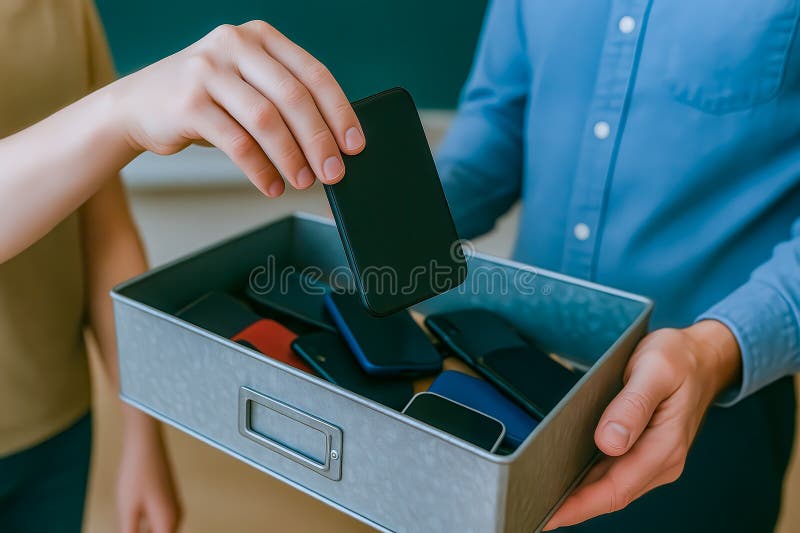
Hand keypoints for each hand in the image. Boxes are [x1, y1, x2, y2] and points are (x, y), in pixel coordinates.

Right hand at [112, 21, 364, 196]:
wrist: (138, 105)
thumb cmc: (206, 100)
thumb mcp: (247, 85)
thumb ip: (284, 101)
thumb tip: (333, 146)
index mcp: (260, 37)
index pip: (314, 74)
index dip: (339, 112)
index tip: (355, 145)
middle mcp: (235, 44)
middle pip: (293, 97)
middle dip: (319, 141)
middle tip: (334, 173)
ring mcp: (208, 70)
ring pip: (266, 120)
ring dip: (291, 157)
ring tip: (303, 181)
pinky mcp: (188, 102)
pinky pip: (236, 142)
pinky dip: (259, 169)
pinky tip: (272, 186)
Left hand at [117, 407, 181, 532]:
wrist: (145, 444)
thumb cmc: (136, 474)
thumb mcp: (128, 511)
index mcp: (168, 523)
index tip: (129, 532)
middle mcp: (175, 517)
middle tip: (126, 528)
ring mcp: (173, 508)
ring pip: (159, 532)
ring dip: (143, 532)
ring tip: (127, 526)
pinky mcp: (166, 500)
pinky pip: (158, 524)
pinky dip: (146, 529)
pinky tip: (131, 526)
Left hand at [544, 320, 741, 529]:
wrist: (702, 356)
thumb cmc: (679, 359)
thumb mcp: (655, 371)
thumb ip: (632, 406)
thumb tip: (610, 441)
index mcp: (665, 446)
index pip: (617, 488)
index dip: (581, 506)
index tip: (550, 515)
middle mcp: (661, 460)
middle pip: (611, 494)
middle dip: (573, 507)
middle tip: (532, 507)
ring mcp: (654, 459)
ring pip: (611, 487)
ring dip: (579, 497)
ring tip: (541, 498)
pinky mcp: (644, 451)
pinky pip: (614, 474)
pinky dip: (589, 481)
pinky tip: (564, 477)